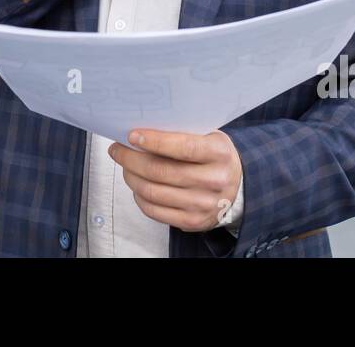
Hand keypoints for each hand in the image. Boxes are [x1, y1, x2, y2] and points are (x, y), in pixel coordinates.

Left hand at [108, 129, 242, 232]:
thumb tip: (141, 132)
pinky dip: (139, 196)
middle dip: (131, 159)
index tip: (132, 136)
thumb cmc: (215, 157)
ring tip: (125, 166)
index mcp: (219, 153)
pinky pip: (154, 210)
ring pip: (153, 191)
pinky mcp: (192, 221)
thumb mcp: (209, 137)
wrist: (237, 187)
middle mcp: (214, 180)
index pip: (183, 147)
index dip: (154, 141)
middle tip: (118, 149)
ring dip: (131, 176)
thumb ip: (182, 133)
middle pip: (160, 171)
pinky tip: (137, 184)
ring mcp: (203, 204)